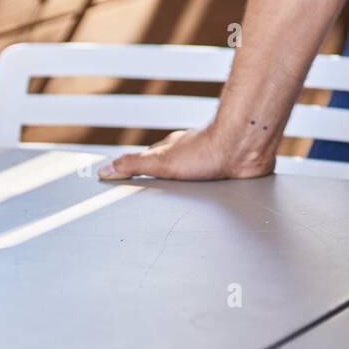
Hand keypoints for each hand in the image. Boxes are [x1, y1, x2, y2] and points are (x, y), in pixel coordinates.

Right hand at [96, 124, 274, 181]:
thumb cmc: (207, 152)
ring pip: (195, 173)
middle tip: (154, 190)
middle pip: (173, 165)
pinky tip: (210, 198)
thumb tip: (104, 170)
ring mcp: (212, 160)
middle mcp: (192, 152)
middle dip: (164, 177)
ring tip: (180, 200)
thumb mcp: (160, 162)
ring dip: (189, 184)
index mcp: (173, 148)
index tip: (126, 175)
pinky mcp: (230, 171)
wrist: (245, 150)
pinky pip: (216, 181)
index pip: (149, 158)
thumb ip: (132, 165)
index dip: (138, 168)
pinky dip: (210, 188)